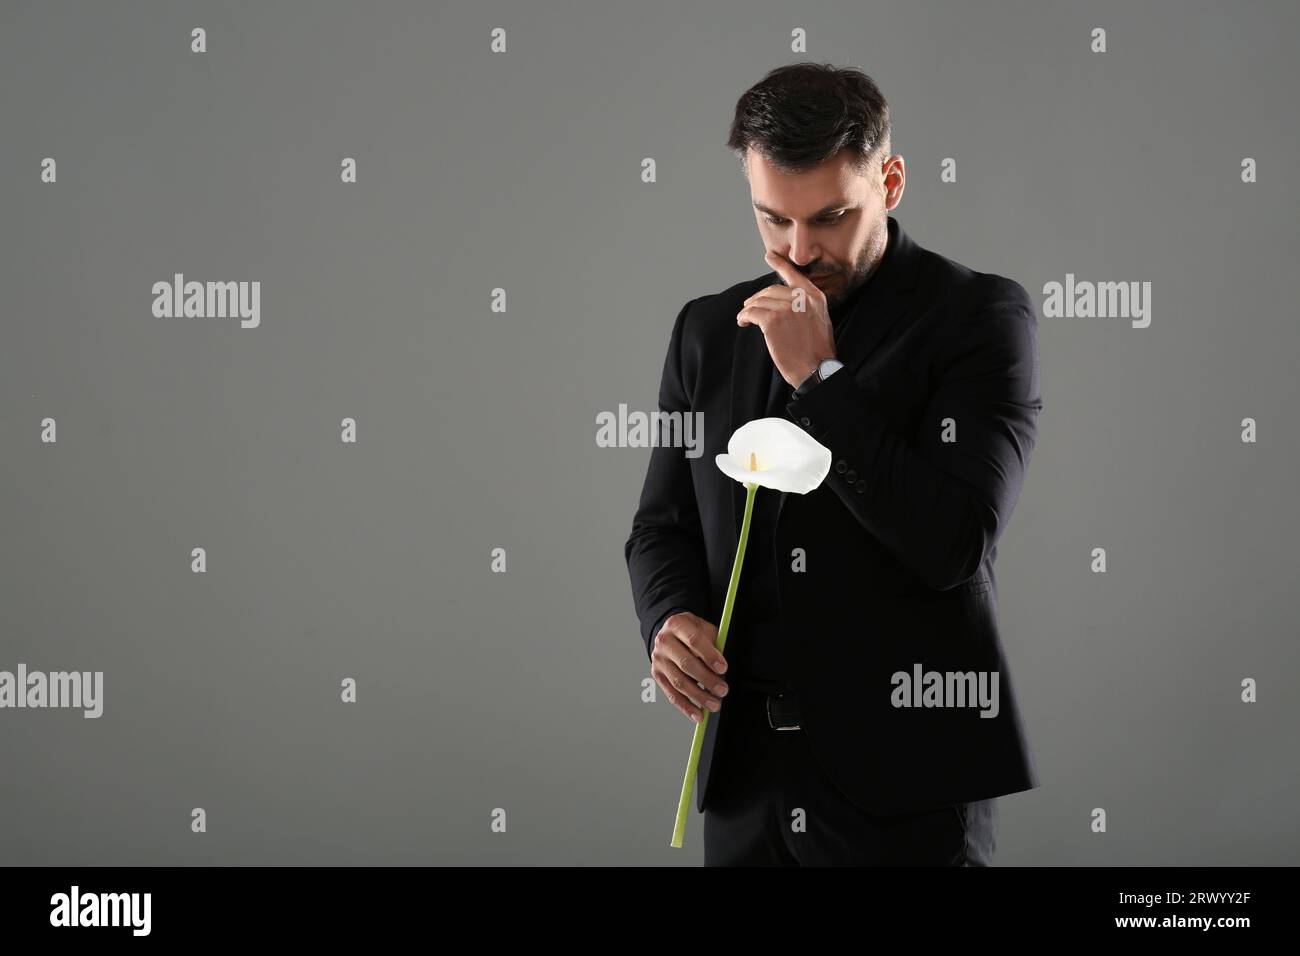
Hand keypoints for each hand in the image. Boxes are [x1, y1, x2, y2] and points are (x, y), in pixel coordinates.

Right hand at [651, 611, 728, 722]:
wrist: (672, 633)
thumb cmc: (693, 632)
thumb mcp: (705, 629)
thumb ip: (714, 644)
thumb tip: (723, 669)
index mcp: (677, 624)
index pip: (694, 641)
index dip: (709, 656)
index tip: (723, 668)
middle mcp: (664, 641)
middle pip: (686, 663)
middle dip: (706, 679)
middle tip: (722, 690)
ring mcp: (658, 659)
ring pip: (679, 682)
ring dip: (698, 696)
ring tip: (714, 705)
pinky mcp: (656, 675)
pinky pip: (671, 694)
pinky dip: (686, 707)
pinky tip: (698, 714)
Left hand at [737, 248, 836, 387]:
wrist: (816, 369)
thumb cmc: (817, 351)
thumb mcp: (820, 320)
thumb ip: (806, 306)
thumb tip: (786, 302)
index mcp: (815, 297)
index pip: (794, 275)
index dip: (780, 264)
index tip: (769, 256)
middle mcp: (801, 298)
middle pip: (771, 290)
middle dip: (758, 297)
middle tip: (750, 306)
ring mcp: (786, 308)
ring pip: (759, 301)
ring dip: (749, 308)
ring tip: (745, 317)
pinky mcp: (772, 320)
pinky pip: (752, 312)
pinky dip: (744, 316)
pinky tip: (743, 322)